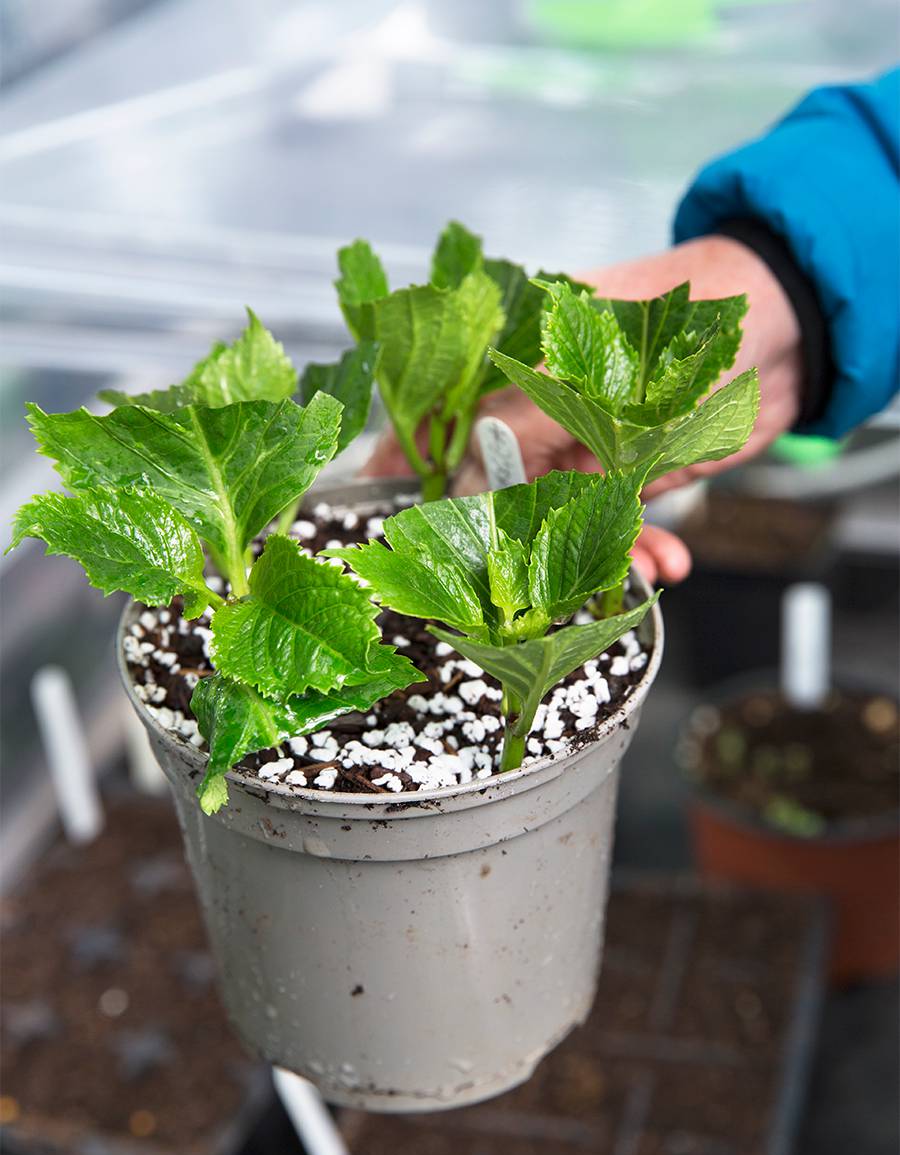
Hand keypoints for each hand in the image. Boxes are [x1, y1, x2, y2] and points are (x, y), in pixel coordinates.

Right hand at [365, 234, 803, 585]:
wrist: (784, 322)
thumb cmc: (677, 320)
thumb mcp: (579, 376)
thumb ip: (514, 432)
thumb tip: (458, 489)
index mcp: (506, 368)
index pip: (435, 429)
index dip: (408, 481)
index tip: (397, 533)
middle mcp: (536, 413)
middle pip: (496, 494)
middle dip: (509, 551)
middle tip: (514, 596)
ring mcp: (585, 447)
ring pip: (560, 525)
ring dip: (586, 563)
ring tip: (616, 581)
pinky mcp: (634, 476)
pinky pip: (621, 529)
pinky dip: (642, 553)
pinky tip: (665, 563)